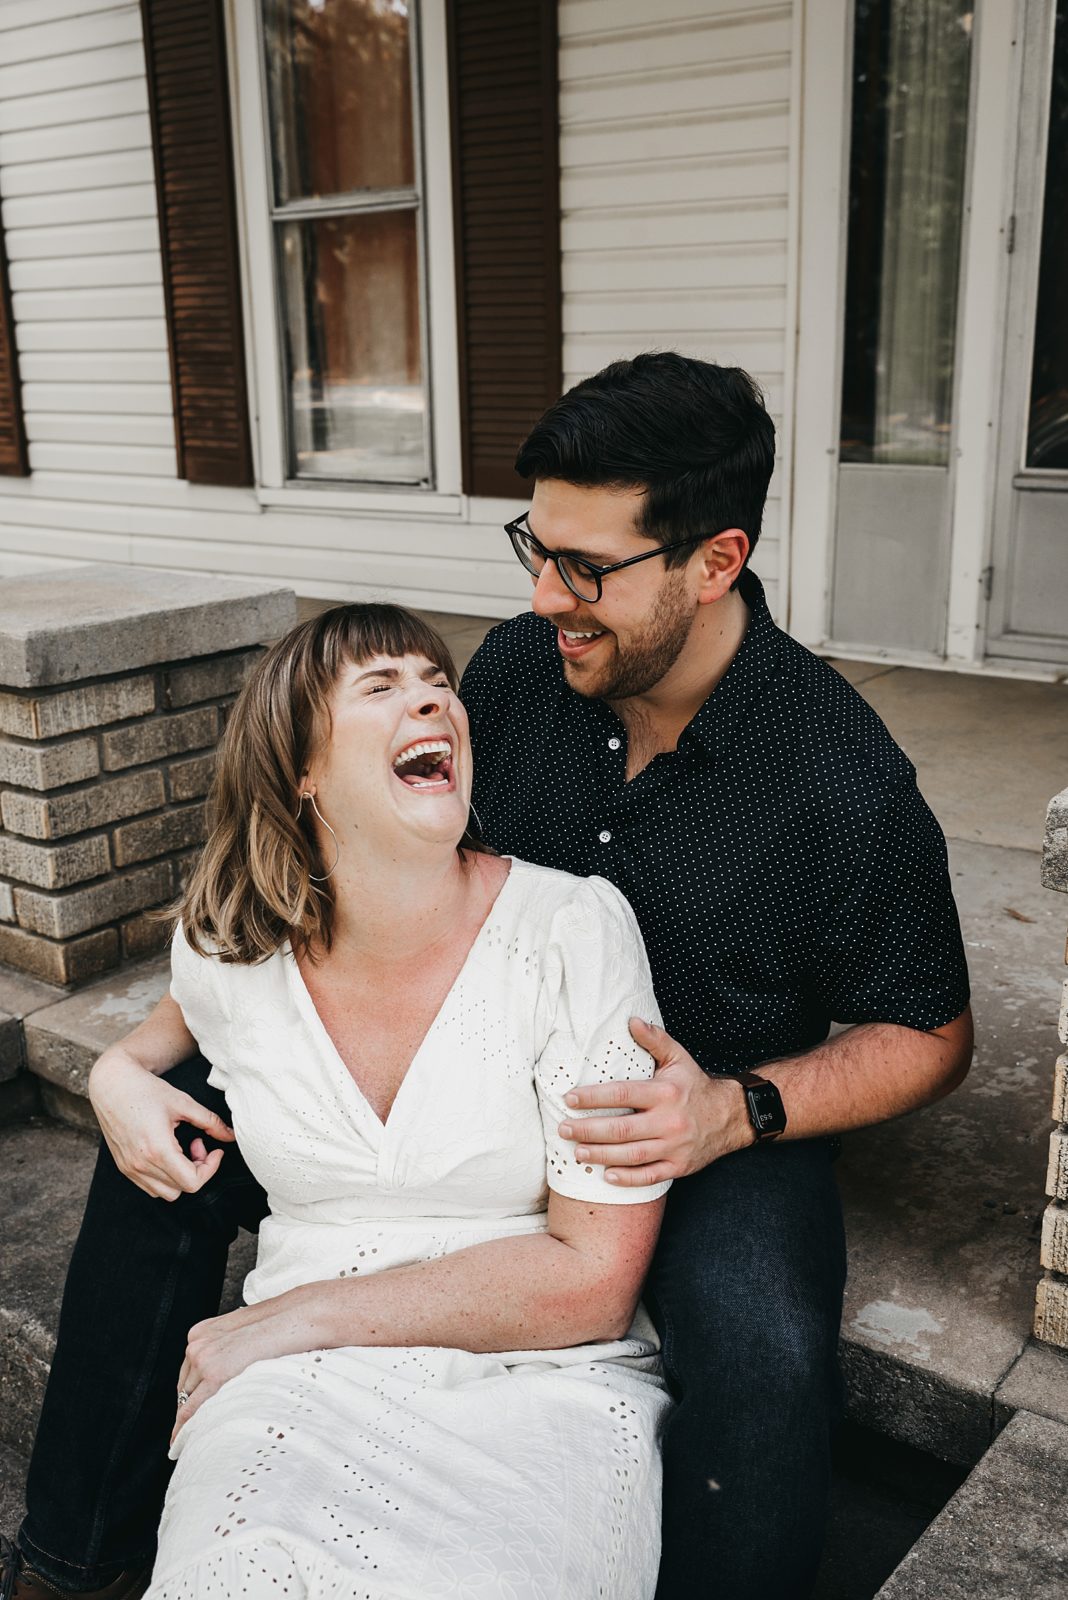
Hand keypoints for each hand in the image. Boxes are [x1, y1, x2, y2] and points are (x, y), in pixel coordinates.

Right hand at [88, 1051, 234, 1200]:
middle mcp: (140, 1165)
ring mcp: (129, 1168)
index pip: (192, 1182)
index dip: (210, 1169)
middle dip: (197, 1169)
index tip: (215, 1150)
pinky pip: (150, 1187)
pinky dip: (165, 1177)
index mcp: (158, 1150)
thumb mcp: (184, 1103)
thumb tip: (231, 1136)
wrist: (112, 1084)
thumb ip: (210, 1122)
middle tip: (198, 1143)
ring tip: (182, 1148)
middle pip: (181, 1189)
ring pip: (166, 1193)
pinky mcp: (123, 1167)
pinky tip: (167, 1152)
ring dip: (180, 1176)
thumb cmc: (147, 1090)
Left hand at [172, 1287, 329, 1440]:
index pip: (187, 1370)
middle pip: (184, 1385)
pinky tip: (181, 1439)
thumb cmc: (273, 1327)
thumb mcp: (240, 1332)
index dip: (187, 1392)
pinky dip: (184, 1426)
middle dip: (187, 1405)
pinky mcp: (214, 1374)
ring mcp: (203, 1359)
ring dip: (187, 1416)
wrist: (289, 1320)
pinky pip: (192, 1408)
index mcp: (200, 1332)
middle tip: (185, 1428)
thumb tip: (226, 1367)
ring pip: (185, 1398)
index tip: (185, 1406)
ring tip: (184, 1437)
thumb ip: (226, 1347)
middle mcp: (197, 1344)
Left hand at [557, 1018, 753, 1185]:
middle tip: (563, 1129)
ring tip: (577, 1152)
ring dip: (601, 1155)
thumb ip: (655, 1040)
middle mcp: (669, 1121)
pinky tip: (607, 1176)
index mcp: (665, 1092)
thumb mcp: (679, 1058)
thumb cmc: (695, 1086)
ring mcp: (674, 1147)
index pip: (622, 1094)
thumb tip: (632, 1021)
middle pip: (621, 1129)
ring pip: (632, 1155)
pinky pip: (651, 1176)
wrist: (731, 1116)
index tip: (569, 1099)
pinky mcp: (679, 1166)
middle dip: (588, 1130)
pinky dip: (628, 1179)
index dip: (593, 1097)